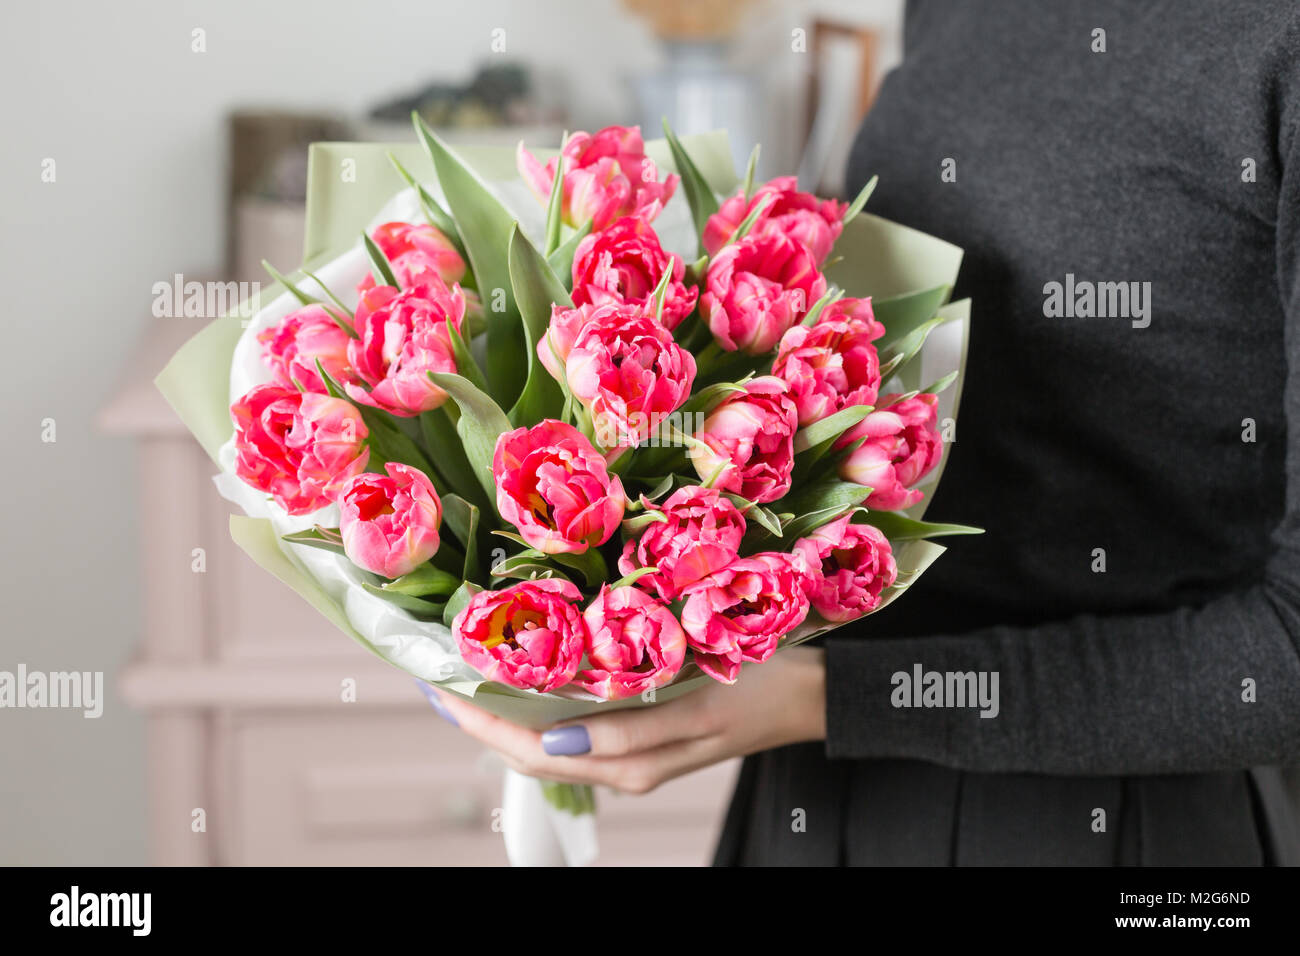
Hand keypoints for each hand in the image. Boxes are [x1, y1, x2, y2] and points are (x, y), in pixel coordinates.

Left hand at [426, 647, 825, 793]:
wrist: (807, 693)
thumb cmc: (758, 691)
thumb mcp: (698, 707)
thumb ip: (629, 732)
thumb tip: (553, 742)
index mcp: (629, 764)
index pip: (531, 753)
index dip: (480, 724)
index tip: (439, 687)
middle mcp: (621, 763)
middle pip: (528, 751)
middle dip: (479, 719)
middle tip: (437, 675)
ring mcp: (631, 748)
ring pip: (548, 740)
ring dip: (504, 711)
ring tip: (469, 672)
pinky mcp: (642, 728)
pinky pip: (575, 724)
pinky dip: (541, 703)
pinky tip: (529, 673)